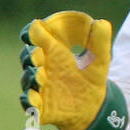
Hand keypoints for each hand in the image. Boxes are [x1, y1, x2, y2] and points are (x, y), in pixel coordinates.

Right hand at [20, 11, 127, 129]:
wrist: (94, 105)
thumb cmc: (91, 77)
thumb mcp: (100, 59)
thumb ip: (100, 41)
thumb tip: (101, 22)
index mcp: (53, 52)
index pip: (36, 38)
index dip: (31, 32)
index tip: (33, 30)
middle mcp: (43, 68)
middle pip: (28, 57)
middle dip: (30, 56)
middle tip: (38, 55)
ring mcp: (40, 87)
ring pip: (27, 80)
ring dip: (31, 77)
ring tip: (41, 75)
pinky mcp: (41, 106)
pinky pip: (29, 104)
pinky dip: (29, 102)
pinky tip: (35, 98)